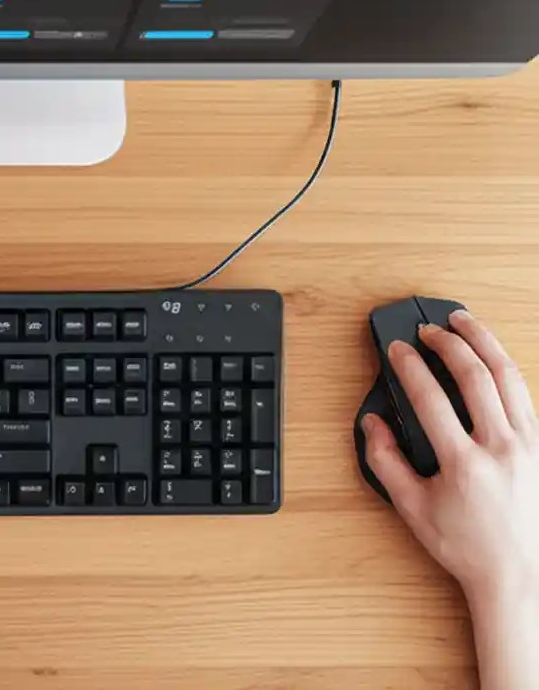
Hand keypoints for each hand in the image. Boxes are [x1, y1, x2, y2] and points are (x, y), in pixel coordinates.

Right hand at [361, 310, 538, 597]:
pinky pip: (525, 395)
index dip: (409, 367)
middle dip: (449, 342)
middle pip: (476, 375)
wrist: (520, 573)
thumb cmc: (467, 546)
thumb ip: (385, 461)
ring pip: (509, 377)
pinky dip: (506, 370)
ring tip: (466, 323)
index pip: (431, 398)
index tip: (397, 351)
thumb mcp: (413, 508)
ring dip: (485, 342)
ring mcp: (530, 444)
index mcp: (465, 464)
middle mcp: (503, 448)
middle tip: (429, 329)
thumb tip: (373, 424)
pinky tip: (492, 359)